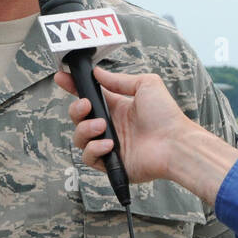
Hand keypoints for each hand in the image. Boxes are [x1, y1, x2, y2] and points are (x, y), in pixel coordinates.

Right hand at [54, 66, 189, 184]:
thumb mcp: (145, 85)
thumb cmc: (165, 114)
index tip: (61, 77)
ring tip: (101, 126)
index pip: (89, 96)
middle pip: (78, 118)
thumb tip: (97, 73)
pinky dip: (94, 149)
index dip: (73, 87)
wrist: (175, 143)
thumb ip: (118, 80)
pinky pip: (89, 157)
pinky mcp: (111, 163)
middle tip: (86, 105)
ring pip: (79, 138)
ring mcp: (109, 145)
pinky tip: (109, 144)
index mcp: (117, 107)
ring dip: (85, 129)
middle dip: (75, 110)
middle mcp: (111, 126)